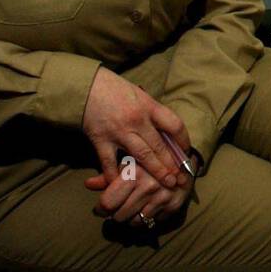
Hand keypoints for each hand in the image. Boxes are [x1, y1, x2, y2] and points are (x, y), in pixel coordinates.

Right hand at [81, 66, 191, 193]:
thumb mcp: (139, 95)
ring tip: (167, 184)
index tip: (186, 152)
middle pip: (160, 146)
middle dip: (172, 164)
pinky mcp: (101, 140)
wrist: (84, 86)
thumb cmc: (114, 88)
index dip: (183, 141)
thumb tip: (168, 132)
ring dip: (156, 171)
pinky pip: (110, 163)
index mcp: (149, 106)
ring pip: (142, 156)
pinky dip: (116, 176)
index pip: (174, 125)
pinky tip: (125, 185)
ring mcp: (119, 131)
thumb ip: (152, 112)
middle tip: (181, 179)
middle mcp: (137, 120)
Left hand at [85, 159, 191, 227]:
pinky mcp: (173, 206)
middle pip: (119, 216)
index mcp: (134, 174)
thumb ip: (107, 175)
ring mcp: (162, 198)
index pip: (108, 203)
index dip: (100, 209)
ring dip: (130, 218)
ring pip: (135, 222)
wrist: (183, 160)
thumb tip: (87, 184)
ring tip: (130, 208)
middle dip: (114, 215)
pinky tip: (147, 207)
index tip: (100, 208)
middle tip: (115, 209)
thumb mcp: (128, 162)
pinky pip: (152, 222)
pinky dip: (147, 218)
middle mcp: (148, 187)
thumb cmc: (149, 160)